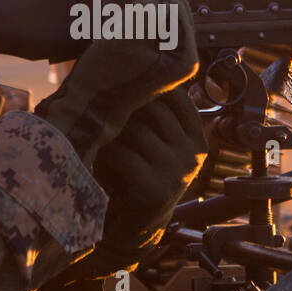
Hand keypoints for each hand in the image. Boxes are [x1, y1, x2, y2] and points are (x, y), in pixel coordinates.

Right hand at [36, 0, 198, 167]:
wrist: (87, 106)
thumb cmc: (105, 76)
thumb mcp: (128, 33)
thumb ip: (152, 5)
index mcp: (187, 55)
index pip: (176, 4)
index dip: (149, 7)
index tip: (131, 28)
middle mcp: (185, 60)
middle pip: (170, 11)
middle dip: (145, 15)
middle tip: (125, 37)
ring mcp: (171, 62)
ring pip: (156, 20)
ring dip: (136, 23)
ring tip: (121, 43)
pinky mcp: (157, 62)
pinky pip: (147, 31)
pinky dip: (132, 32)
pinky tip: (120, 47)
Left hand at [42, 87, 207, 290]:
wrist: (132, 228)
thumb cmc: (135, 174)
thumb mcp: (151, 141)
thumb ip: (151, 112)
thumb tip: (132, 62)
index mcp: (197, 137)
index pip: (176, 93)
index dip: (146, 81)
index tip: (120, 76)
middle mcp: (194, 153)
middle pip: (153, 107)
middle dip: (121, 104)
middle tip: (95, 103)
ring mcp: (177, 172)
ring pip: (135, 129)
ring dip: (109, 128)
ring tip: (95, 132)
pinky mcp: (155, 190)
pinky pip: (123, 154)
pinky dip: (105, 153)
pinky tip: (96, 157)